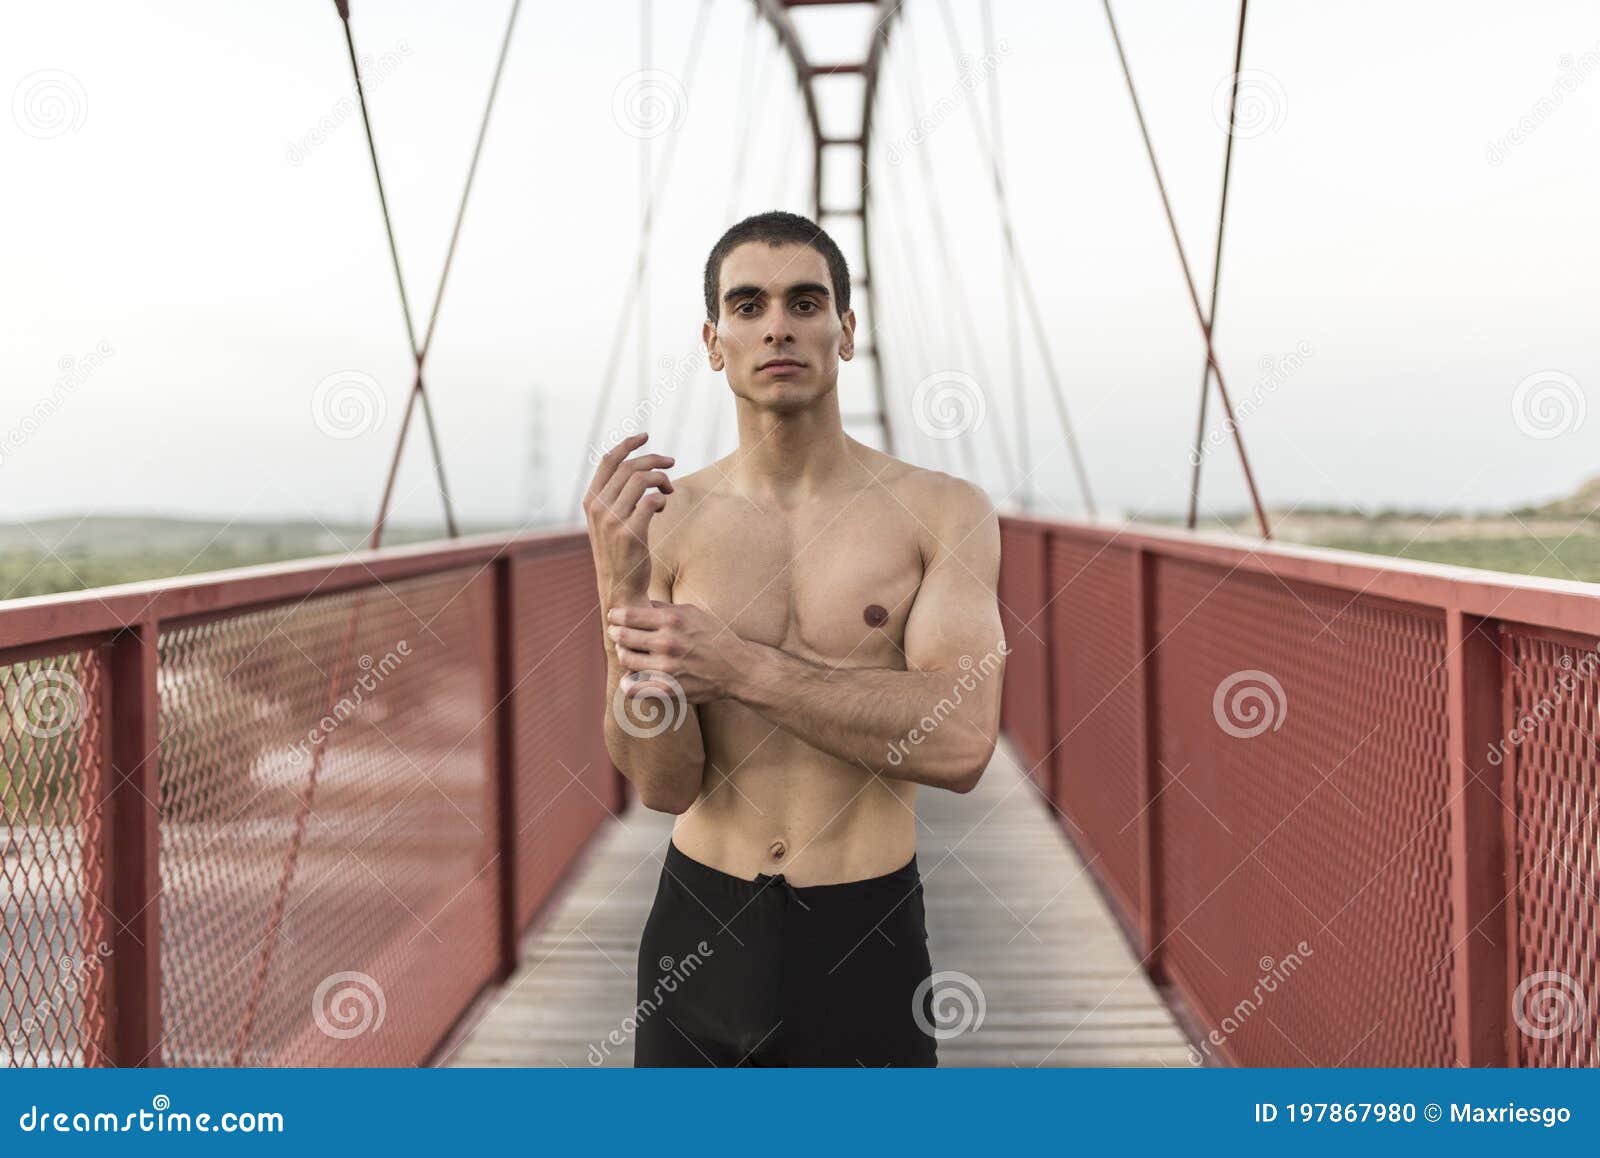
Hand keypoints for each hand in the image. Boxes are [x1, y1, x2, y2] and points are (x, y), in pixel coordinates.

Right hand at [583, 432, 674, 603]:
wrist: (619, 589)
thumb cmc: (619, 553)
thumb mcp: (607, 522)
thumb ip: (614, 497)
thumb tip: (637, 469)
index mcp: (590, 501)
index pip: (608, 460)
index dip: (628, 444)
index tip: (645, 435)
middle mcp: (598, 508)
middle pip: (630, 467)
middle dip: (654, 460)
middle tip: (671, 463)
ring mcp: (612, 520)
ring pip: (642, 479)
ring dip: (662, 479)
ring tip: (668, 490)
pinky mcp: (630, 533)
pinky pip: (652, 500)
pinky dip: (662, 498)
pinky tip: (663, 506)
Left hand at [608, 600, 746, 704]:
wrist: (736, 668)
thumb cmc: (714, 637)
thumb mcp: (693, 613)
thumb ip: (664, 608)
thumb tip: (639, 602)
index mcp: (672, 620)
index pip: (628, 615)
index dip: (615, 615)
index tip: (614, 617)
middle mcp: (667, 642)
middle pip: (622, 636)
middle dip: (615, 633)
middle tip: (615, 633)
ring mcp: (666, 667)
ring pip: (626, 659)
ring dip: (623, 654)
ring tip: (627, 652)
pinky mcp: (668, 688)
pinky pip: (634, 688)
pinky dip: (627, 684)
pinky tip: (629, 679)